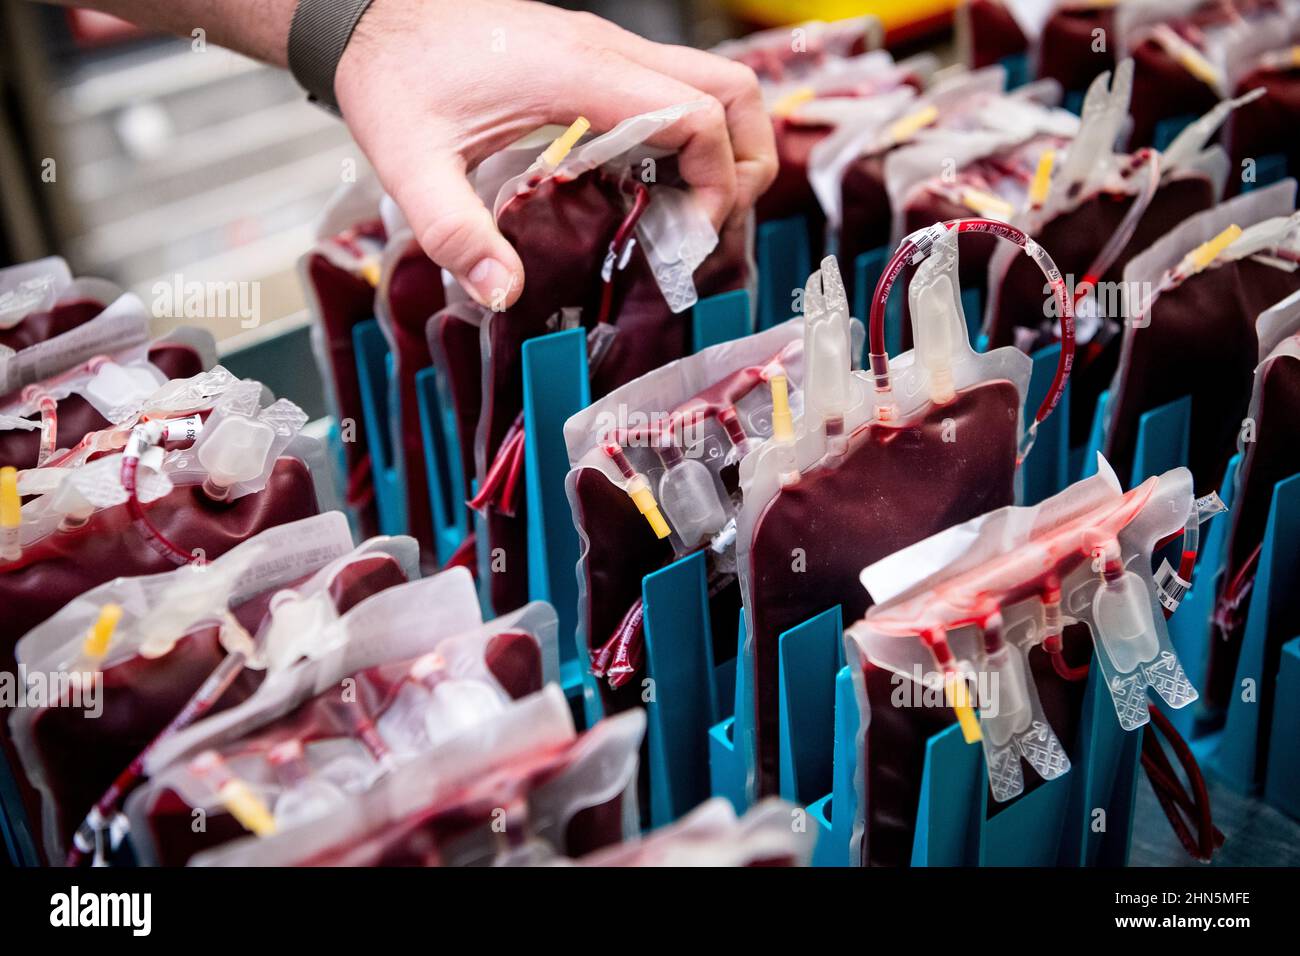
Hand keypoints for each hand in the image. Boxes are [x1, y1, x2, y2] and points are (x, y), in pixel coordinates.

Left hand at [335, 0, 775, 307]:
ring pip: (711, 82)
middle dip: (745, 162)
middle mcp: (607, 51)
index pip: (699, 115)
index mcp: (580, 73)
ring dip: (722, 145)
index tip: (694, 238)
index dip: (720, 182)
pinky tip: (644, 182)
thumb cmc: (391, 76)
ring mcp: (604, 47)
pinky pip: (671, 86)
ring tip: (690, 210)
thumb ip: (456, 234)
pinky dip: (685, 134)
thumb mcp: (410, 164)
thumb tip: (504, 295)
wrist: (366, 15)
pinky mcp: (591, 55)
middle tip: (711, 226)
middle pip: (732, 91)